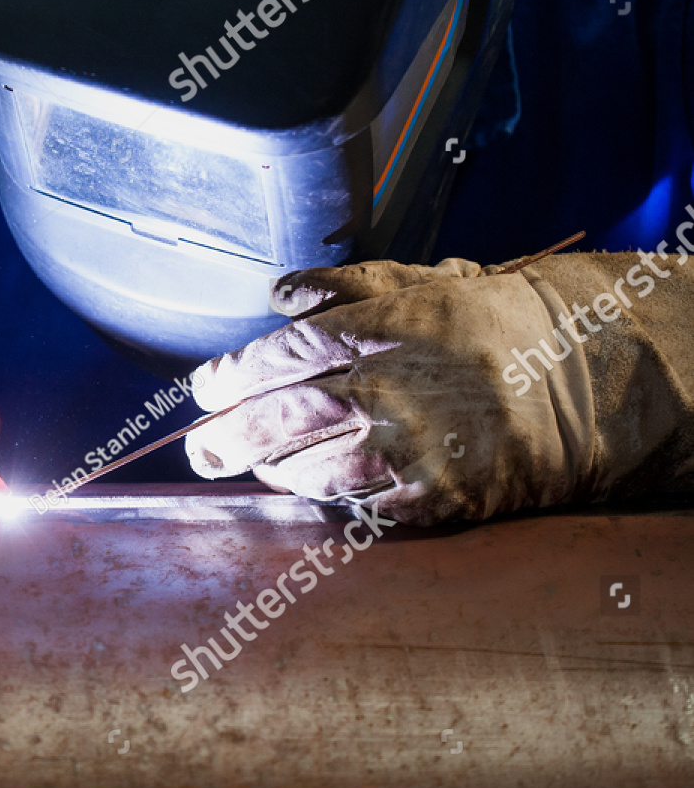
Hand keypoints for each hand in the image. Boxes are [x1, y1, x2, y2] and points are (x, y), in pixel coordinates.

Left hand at [184, 252, 693, 525]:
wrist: (586, 376)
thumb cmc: (498, 319)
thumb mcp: (422, 280)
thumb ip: (344, 284)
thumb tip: (278, 293)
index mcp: (370, 332)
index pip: (272, 358)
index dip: (226, 378)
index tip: (203, 389)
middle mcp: (378, 391)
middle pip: (273, 422)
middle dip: (224, 439)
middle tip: (201, 451)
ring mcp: (404, 449)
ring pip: (306, 471)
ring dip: (271, 471)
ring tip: (255, 467)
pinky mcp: (432, 497)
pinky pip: (357, 507)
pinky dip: (328, 500)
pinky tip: (314, 491)